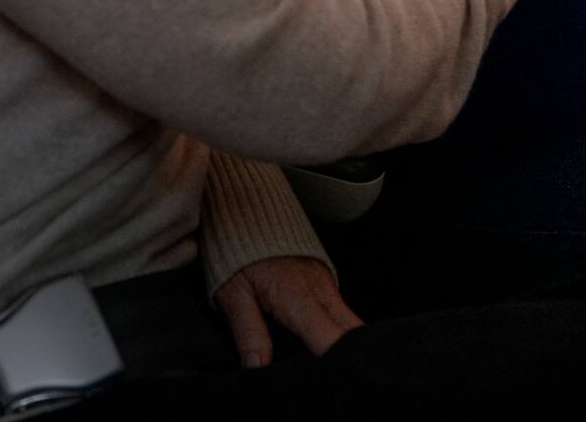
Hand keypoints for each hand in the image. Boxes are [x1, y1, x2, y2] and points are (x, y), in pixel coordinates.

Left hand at [214, 255, 361, 367]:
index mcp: (298, 297)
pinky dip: (338, 328)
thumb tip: (256, 366)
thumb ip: (247, 331)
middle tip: (337, 374)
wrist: (248, 208)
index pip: (332, 339)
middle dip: (352, 355)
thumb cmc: (238, 248)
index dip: (337, 361)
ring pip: (351, 321)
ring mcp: (326, 284)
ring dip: (346, 342)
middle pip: (353, 332)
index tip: (331, 376)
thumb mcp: (232, 292)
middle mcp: (320, 290)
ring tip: (330, 359)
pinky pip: (341, 310)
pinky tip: (324, 340)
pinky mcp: (325, 280)